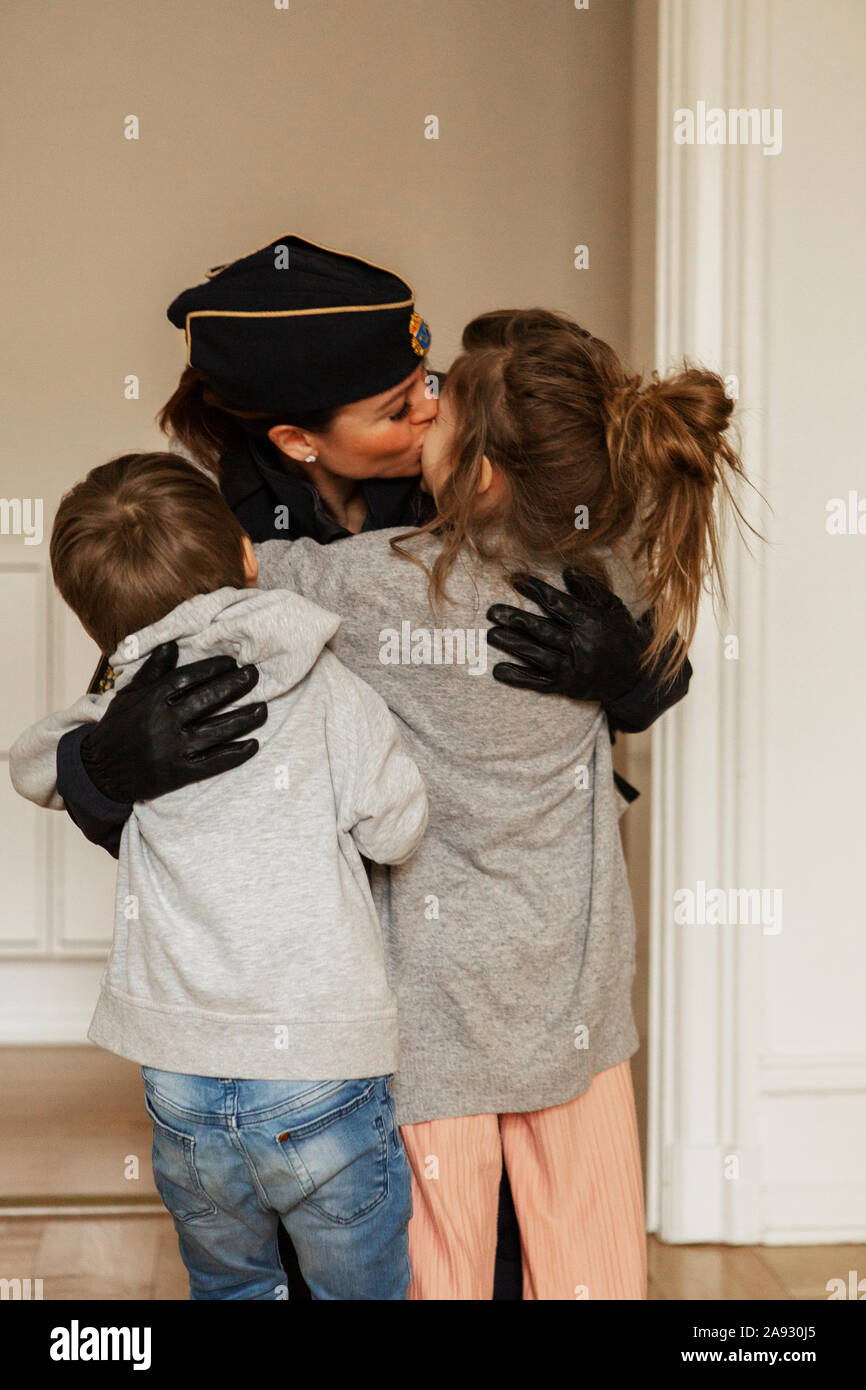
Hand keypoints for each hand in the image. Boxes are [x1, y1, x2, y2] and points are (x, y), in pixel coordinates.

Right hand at [81, 641, 266, 802]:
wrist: (99, 772)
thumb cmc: (117, 728)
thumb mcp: (129, 695)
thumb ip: (153, 671)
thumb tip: (172, 644)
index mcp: (152, 699)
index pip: (189, 678)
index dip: (213, 668)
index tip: (232, 662)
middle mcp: (164, 722)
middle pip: (207, 700)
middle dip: (235, 686)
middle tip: (255, 676)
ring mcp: (174, 748)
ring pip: (217, 731)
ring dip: (243, 719)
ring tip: (263, 709)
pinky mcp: (180, 773)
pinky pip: (214, 762)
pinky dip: (235, 754)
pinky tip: (253, 744)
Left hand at [486, 569, 645, 702]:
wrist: (635, 676)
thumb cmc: (621, 634)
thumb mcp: (613, 607)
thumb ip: (590, 589)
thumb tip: (566, 570)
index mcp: (592, 624)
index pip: (558, 604)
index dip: (536, 591)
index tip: (516, 580)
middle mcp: (581, 647)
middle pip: (542, 630)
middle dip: (516, 619)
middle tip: (492, 612)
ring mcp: (572, 670)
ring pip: (536, 655)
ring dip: (511, 644)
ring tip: (491, 634)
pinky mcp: (565, 687)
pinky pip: (537, 683)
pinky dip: (517, 678)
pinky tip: (498, 671)